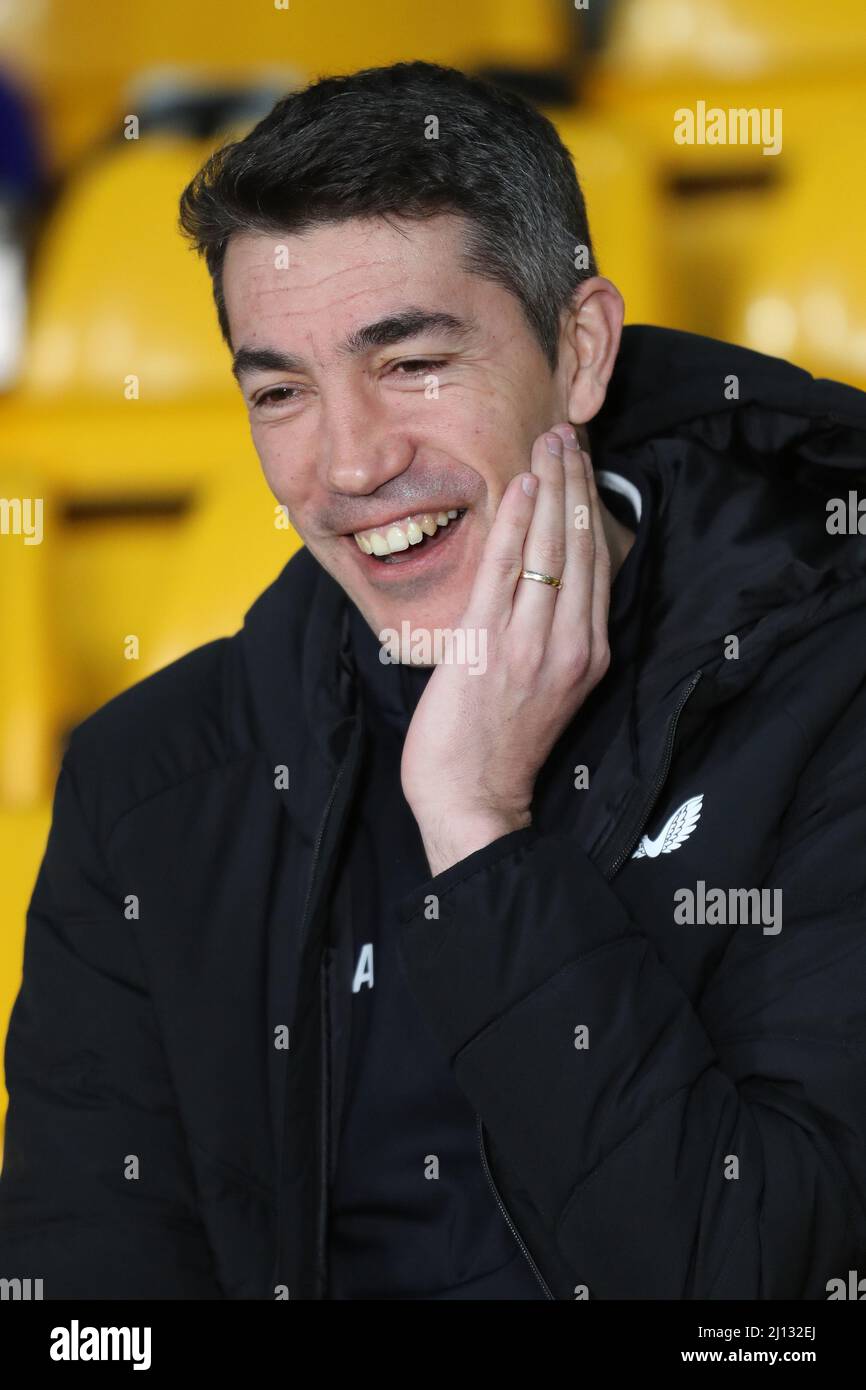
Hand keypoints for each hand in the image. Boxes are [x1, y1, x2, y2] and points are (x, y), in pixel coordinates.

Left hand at [401, 424, 612, 875]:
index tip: (583, 461)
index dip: (591, 505)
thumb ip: (553, 635)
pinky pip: (507, 572)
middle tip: (568, 430)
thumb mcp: (546, 688)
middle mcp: (572, 643)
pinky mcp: (491, 646)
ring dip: (550, 487)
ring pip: (552, 549)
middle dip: (576, 480)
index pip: (598, 562)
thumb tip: (543, 581)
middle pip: (581, 545)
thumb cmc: (500, 749)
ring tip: (549, 441)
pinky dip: (516, 525)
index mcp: (590, 652)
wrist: (475, 801)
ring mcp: (533, 644)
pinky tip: (520, 487)